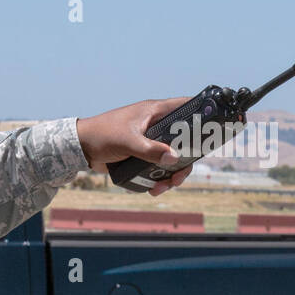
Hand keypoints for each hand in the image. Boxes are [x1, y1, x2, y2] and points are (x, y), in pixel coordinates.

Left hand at [77, 97, 193, 196]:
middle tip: (178, 176)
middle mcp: (156, 125)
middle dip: (185, 161)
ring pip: (172, 158)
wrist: (80, 148)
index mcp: (155, 112)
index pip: (187, 107)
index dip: (203, 114)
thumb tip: (173, 158)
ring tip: (163, 187)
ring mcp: (150, 141)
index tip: (215, 130)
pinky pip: (158, 167)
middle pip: (184, 141)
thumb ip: (150, 150)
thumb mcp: (128, 142)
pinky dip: (158, 178)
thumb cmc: (102, 136)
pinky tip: (152, 188)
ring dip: (171, 174)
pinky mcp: (142, 155)